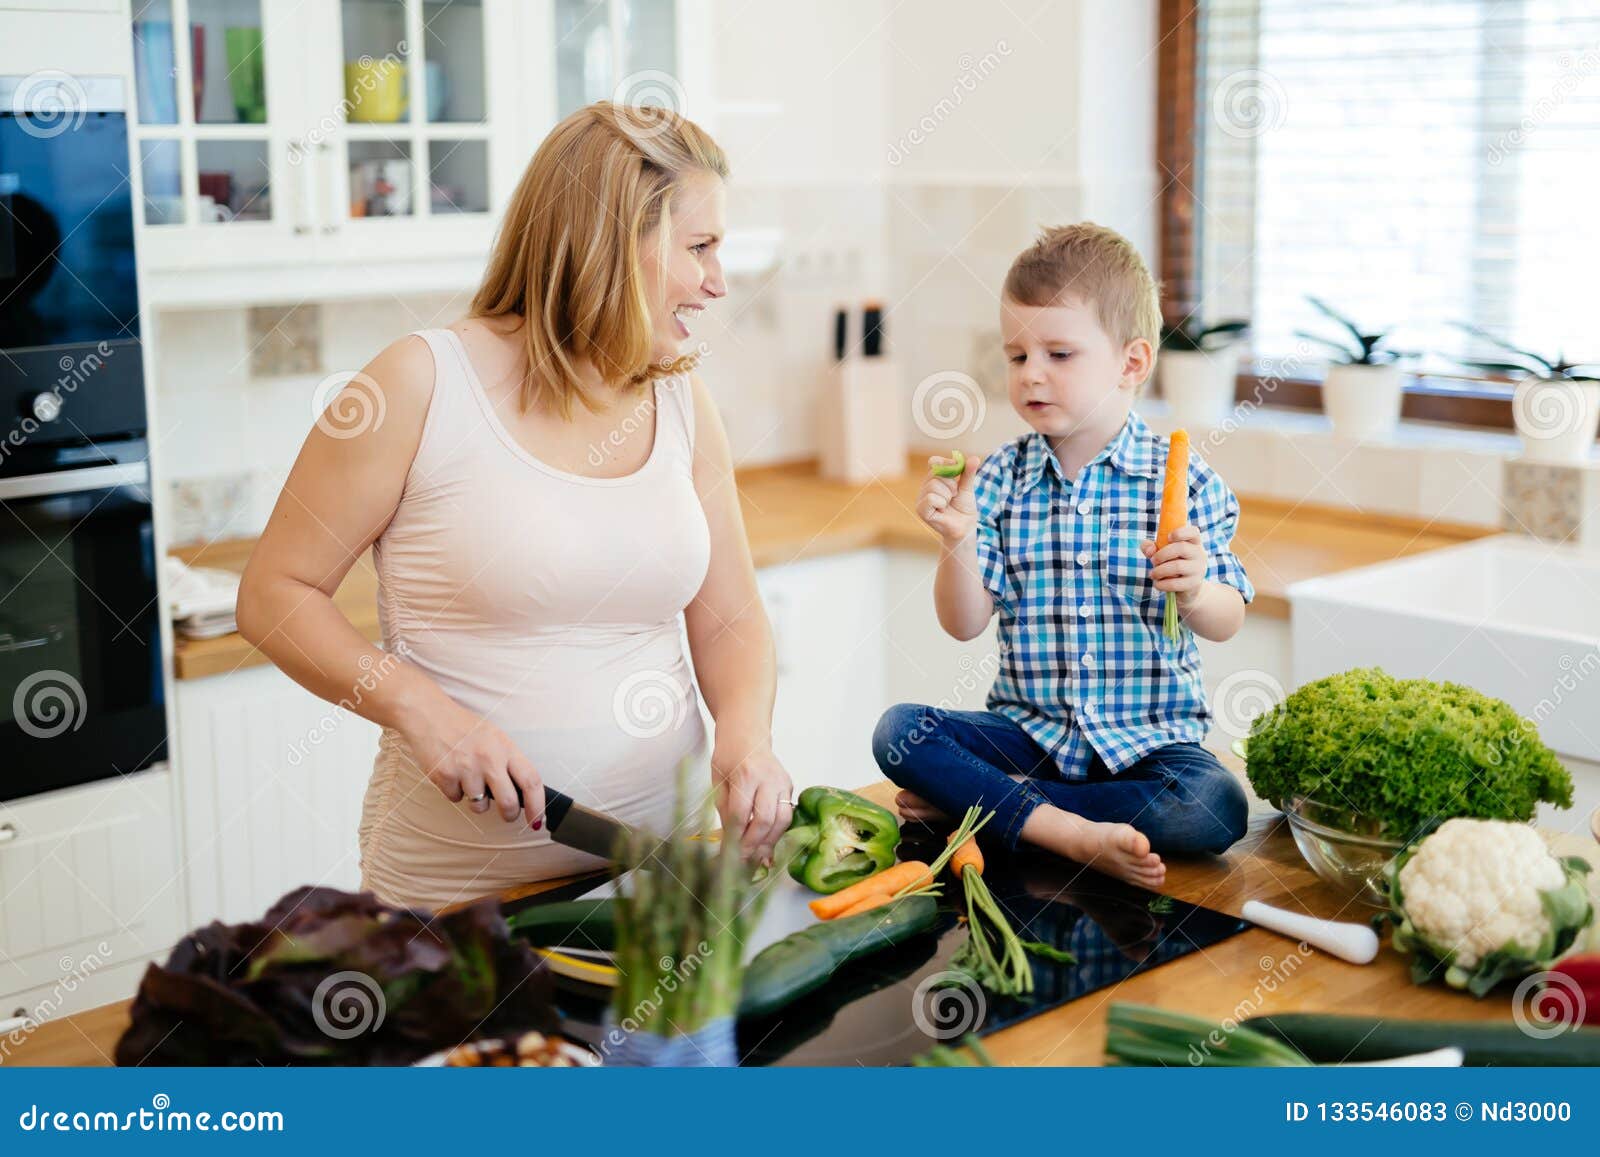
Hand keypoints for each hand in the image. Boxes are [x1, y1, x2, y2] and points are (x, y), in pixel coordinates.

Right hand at [398, 694, 545, 827]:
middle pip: (508, 803)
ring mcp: (466, 768)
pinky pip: (456, 799)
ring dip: (477, 801)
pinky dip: (454, 792)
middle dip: (509, 815)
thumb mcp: (495, 738)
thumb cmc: (464, 727)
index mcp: (506, 748)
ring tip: (469, 779)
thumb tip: (523, 793)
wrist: (429, 715)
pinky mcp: (444, 776)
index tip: (537, 820)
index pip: (531, 781)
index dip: (538, 805)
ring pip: (480, 806)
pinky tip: (452, 773)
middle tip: (507, 815)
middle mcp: (489, 759)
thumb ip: (509, 762)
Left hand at [711, 733, 793, 864]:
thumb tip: (730, 839)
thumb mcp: (718, 780)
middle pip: (765, 820)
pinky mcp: (790, 786)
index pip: (741, 814)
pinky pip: (787, 814)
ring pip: (782, 820)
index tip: (727, 853)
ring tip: (757, 858)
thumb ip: (725, 809)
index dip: (734, 837)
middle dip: (753, 845)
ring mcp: (783, 782)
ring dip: (769, 842)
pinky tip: (766, 845)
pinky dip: (777, 832)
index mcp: (746, 774)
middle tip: (742, 861)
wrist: (747, 734)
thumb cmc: (728, 756)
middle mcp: (769, 778)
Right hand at [917, 453, 978, 544]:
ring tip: (949, 503)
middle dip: (951, 484)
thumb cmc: (964, 507)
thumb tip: (975, 458)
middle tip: (954, 494)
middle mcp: (925, 487)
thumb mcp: (967, 487)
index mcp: (934, 479)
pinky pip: (931, 498)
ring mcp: (921, 499)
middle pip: (935, 473)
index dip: (945, 463)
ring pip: (933, 485)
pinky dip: (942, 503)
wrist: (966, 526)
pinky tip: (943, 510)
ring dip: (947, 495)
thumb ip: (968, 473)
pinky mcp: (921, 510)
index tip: (957, 469)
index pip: (934, 462)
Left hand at [1140, 523, 1207, 608]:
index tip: (1168, 537)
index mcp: (1193, 542)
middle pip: (1181, 548)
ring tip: (1152, 574)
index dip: (1181, 532)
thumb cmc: (1172, 565)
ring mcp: (1199, 569)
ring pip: (1177, 566)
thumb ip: (1151, 547)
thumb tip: (1148, 548)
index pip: (1193, 532)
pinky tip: (1157, 584)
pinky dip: (1162, 584)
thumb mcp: (1161, 553)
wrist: (1187, 588)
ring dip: (1159, 570)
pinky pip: (1175, 583)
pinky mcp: (1194, 584)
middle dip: (1161, 554)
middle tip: (1152, 561)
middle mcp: (1200, 554)